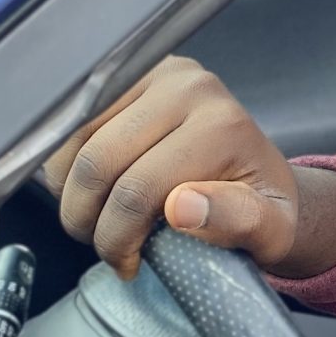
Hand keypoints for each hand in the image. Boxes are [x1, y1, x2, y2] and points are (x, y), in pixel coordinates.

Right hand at [41, 57, 335, 280]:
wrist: (257, 171)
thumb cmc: (261, 207)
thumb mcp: (270, 232)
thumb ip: (237, 222)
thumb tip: (182, 207)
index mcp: (221, 124)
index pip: (138, 189)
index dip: (118, 239)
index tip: (127, 263)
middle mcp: (186, 86)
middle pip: (97, 162)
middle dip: (87, 219)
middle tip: (104, 245)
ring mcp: (152, 73)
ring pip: (74, 142)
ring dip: (72, 193)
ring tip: (97, 220)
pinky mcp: (126, 75)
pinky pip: (69, 124)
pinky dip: (66, 167)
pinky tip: (91, 190)